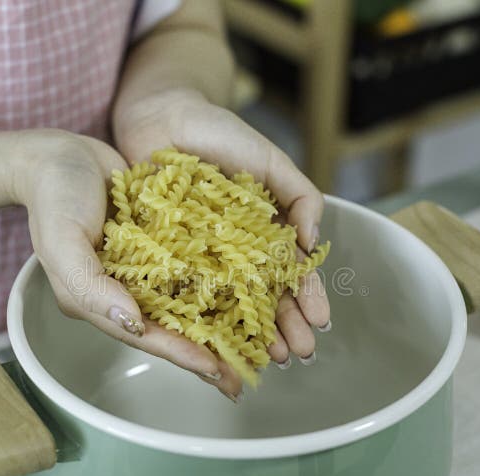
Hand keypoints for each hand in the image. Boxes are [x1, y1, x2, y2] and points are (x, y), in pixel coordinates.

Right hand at [11, 130, 242, 399]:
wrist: (57, 153)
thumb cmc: (54, 197)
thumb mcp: (61, 242)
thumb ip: (90, 286)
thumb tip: (133, 321)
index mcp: (98, 299)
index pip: (145, 335)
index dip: (180, 354)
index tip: (215, 370)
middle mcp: (125, 290)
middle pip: (170, 329)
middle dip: (204, 353)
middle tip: (240, 378)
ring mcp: (144, 267)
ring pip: (185, 304)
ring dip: (216, 325)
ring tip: (250, 346)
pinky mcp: (159, 243)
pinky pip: (190, 268)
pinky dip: (215, 283)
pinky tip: (243, 293)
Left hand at [113, 90, 331, 373]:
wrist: (159, 115)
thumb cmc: (216, 131)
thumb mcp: (268, 158)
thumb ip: (298, 193)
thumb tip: (313, 238)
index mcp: (264, 225)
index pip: (291, 269)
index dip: (307, 296)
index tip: (320, 322)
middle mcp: (236, 246)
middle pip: (266, 293)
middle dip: (286, 325)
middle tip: (298, 355)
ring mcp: (203, 253)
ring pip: (231, 300)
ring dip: (252, 330)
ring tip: (267, 356)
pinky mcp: (169, 254)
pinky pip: (188, 289)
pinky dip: (206, 315)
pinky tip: (219, 338)